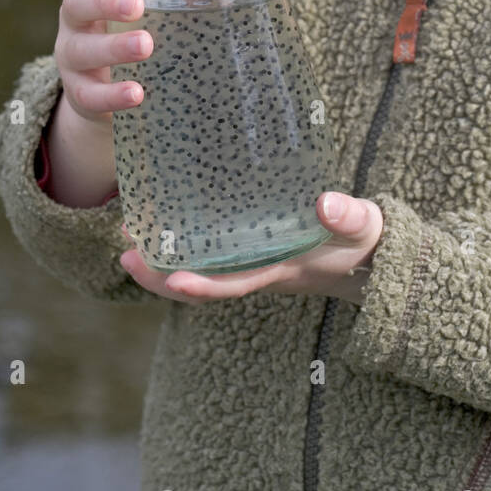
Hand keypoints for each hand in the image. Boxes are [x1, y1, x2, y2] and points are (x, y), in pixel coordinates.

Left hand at [119, 193, 383, 305]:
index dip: (203, 287)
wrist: (365, 253)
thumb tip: (326, 204)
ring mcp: (250, 263)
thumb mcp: (362, 225)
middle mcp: (257, 271)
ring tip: (127, 237)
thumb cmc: (362, 238)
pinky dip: (181, 246)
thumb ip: (348, 216)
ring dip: (161, 262)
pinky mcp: (248, 250)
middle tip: (125, 251)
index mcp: (281, 270)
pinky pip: (207, 255)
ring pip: (198, 271)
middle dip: (161, 276)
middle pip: (202, 285)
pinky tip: (161, 222)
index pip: (235, 285)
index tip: (172, 280)